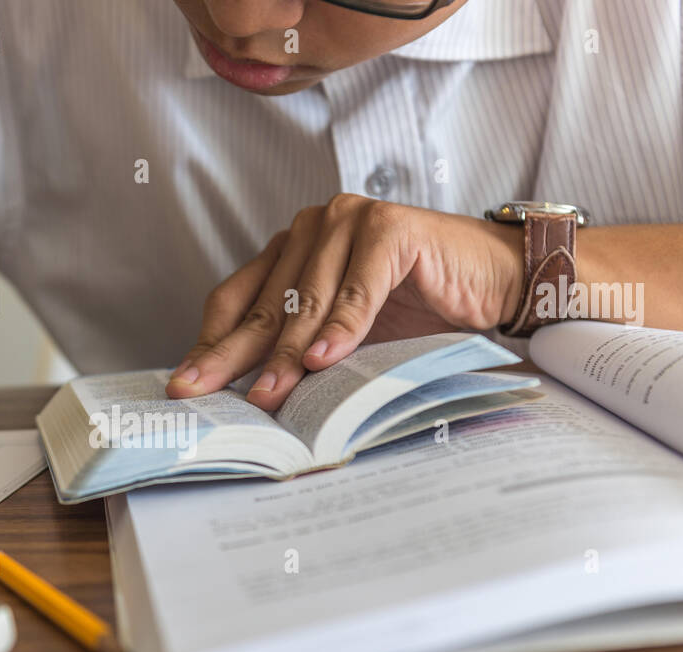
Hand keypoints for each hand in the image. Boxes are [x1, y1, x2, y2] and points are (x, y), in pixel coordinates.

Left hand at [166, 195, 522, 410]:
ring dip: (288, 355)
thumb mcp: (347, 337)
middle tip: (200, 393)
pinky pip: (358, 289)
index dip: (210, 344)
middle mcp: (316, 227)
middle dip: (231, 357)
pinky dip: (343, 328)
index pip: (237, 300)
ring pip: (308, 302)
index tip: (184, 385)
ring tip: (267, 396)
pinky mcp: (392, 229)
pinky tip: (326, 360)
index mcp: (295, 249)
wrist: (497, 281)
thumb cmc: (422, 310)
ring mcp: (352, 221)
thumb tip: (251, 398)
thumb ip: (302, 351)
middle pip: (264, 306)